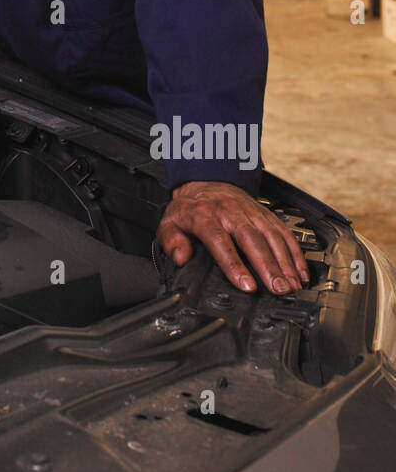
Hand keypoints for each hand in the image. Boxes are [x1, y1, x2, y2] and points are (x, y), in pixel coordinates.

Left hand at [158, 180, 308, 295]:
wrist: (206, 182)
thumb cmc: (190, 210)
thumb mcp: (169, 223)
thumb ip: (171, 241)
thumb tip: (181, 257)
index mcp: (205, 216)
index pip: (221, 241)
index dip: (235, 265)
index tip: (247, 286)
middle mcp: (232, 213)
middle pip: (252, 239)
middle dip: (268, 266)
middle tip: (279, 290)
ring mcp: (252, 212)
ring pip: (272, 236)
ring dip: (285, 262)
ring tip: (293, 286)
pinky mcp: (266, 214)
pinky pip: (284, 232)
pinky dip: (295, 252)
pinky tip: (301, 272)